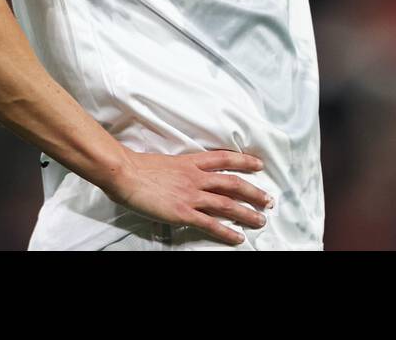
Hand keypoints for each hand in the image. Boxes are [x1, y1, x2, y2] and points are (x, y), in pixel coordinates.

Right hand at [103, 148, 273, 245]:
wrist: (126, 173)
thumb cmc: (140, 167)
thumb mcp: (167, 162)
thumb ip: (180, 170)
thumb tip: (183, 177)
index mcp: (192, 162)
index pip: (225, 159)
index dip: (245, 161)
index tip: (259, 165)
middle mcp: (197, 177)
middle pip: (233, 183)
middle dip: (254, 192)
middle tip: (269, 200)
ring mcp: (191, 195)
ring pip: (227, 203)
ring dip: (247, 212)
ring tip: (261, 220)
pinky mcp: (183, 212)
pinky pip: (210, 223)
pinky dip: (226, 231)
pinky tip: (237, 237)